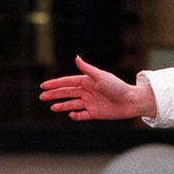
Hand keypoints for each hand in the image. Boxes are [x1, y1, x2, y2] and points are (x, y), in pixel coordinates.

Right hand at [39, 56, 154, 120]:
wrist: (131, 101)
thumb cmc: (117, 87)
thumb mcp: (101, 76)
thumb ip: (87, 69)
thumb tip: (76, 57)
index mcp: (87, 81)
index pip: (67, 82)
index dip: (55, 84)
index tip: (43, 86)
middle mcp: (87, 91)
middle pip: (67, 93)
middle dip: (54, 95)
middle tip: (42, 97)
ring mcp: (91, 102)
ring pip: (72, 104)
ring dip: (62, 105)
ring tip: (52, 108)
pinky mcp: (95, 113)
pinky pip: (82, 115)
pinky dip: (76, 115)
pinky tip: (71, 115)